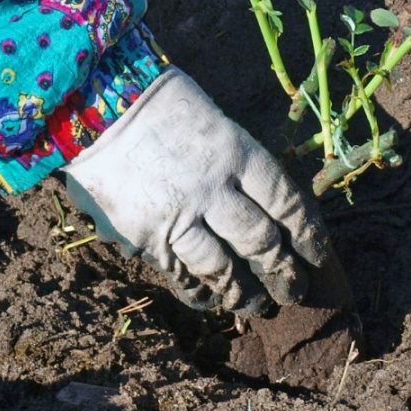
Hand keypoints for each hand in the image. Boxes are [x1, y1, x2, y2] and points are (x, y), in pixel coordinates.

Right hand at [63, 68, 329, 313]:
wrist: (93, 105)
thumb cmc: (157, 104)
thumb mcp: (211, 119)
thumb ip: (235, 161)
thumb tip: (260, 201)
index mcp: (237, 152)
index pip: (286, 202)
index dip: (307, 235)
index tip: (317, 256)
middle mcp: (214, 188)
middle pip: (262, 242)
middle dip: (284, 272)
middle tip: (295, 290)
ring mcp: (179, 216)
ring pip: (225, 269)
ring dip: (246, 293)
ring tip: (259, 306)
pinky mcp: (146, 238)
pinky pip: (181, 275)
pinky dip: (200, 292)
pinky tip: (212, 300)